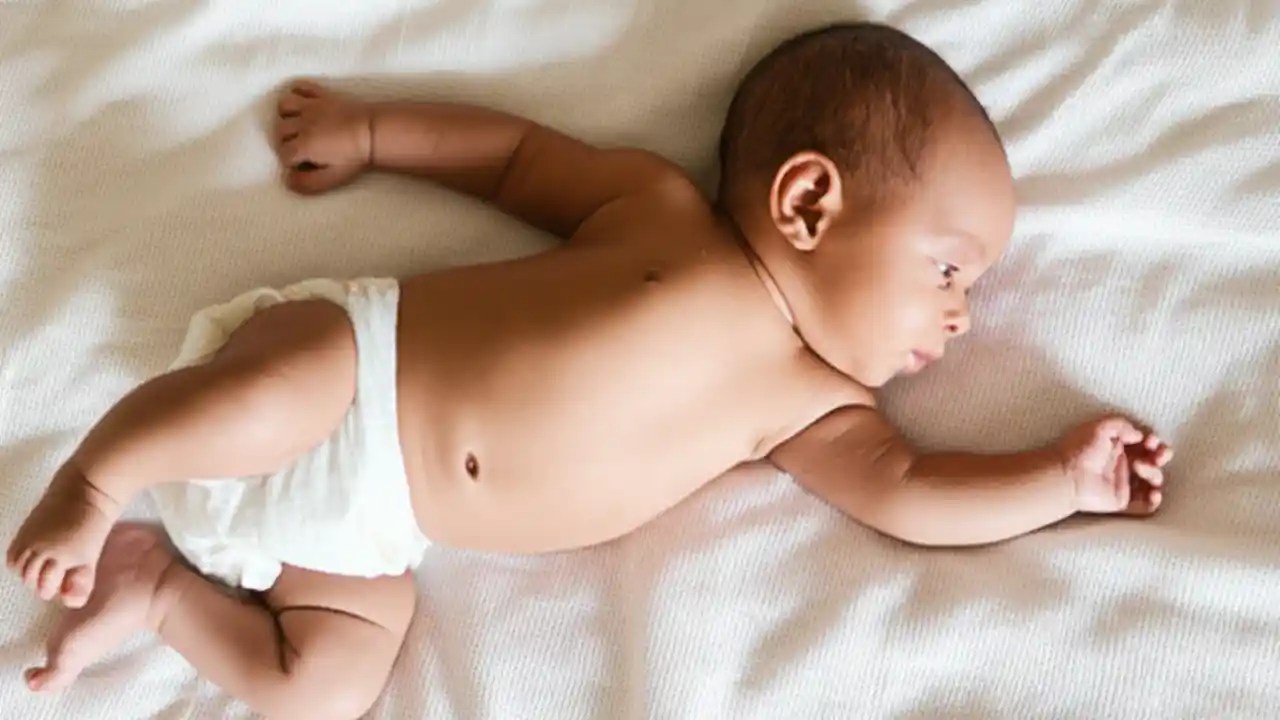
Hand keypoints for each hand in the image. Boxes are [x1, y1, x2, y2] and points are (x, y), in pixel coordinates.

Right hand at [273, 80, 371, 194]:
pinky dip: (296, 92)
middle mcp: (301, 123)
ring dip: (285, 116)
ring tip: (296, 125)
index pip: (283, 154)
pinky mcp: (321, 94)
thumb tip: (287, 180)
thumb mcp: (332, 178)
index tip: (303, 164)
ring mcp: (310, 106)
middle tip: (300, 148)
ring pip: (284, 105)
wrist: (374, 132)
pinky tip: (302, 102)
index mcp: (303, 145)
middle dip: (286, 141)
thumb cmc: (354, 157)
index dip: (291, 162)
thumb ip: (307, 183)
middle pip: (279, 130)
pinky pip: (300, 86)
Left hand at [1057, 416, 1172, 515]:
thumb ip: (1122, 425)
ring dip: (1155, 474)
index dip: (1153, 440)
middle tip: (1159, 455)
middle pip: (1153, 460)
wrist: (1066, 476)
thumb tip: (1139, 434)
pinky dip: (1154, 501)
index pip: (1144, 442)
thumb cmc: (1079, 450)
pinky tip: (1153, 493)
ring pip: (1152, 480)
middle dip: (1162, 455)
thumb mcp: (1100, 427)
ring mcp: (1122, 483)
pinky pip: (1144, 505)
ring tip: (1140, 468)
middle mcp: (1122, 464)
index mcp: (1117, 445)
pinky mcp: (1121, 501)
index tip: (1150, 440)